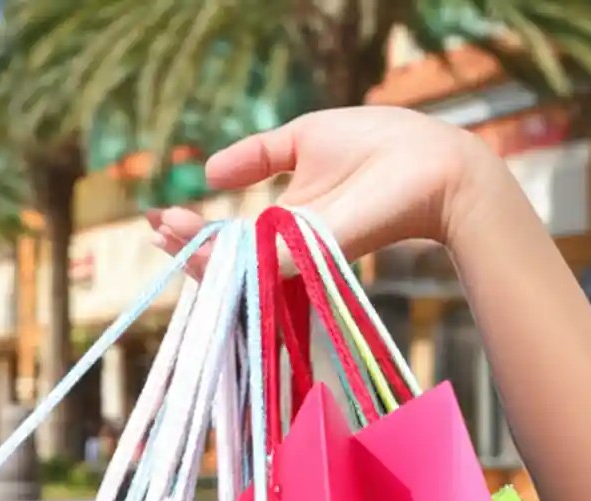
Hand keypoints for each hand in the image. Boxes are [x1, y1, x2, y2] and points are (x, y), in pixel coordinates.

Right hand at [146, 106, 507, 275]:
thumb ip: (256, 156)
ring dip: (193, 253)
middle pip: (221, 262)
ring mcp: (296, 256)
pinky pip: (256, 264)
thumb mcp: (303, 140)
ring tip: (167, 229)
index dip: (192, 233)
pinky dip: (220, 259)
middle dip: (183, 246)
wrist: (433, 163)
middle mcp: (284, 249)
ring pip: (232, 271)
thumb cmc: (380, 146)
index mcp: (281, 225)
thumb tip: (209, 173)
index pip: (226, 238)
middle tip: (157, 228)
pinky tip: (194, 242)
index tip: (161, 217)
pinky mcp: (310, 253)